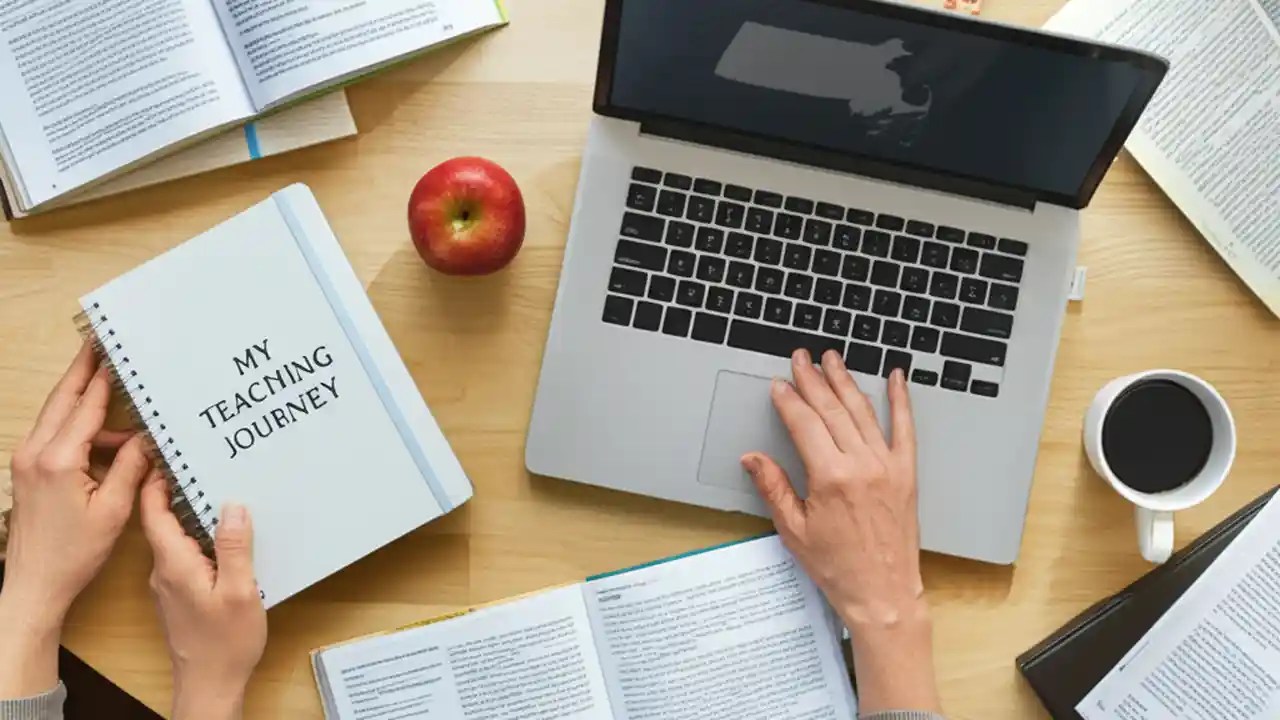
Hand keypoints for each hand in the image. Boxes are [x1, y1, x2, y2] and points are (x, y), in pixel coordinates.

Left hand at [0, 343, 149, 698]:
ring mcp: (26, 461)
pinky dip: (79, 427)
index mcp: (58, 459)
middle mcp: (35, 453)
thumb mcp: (113, 510)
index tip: (112, 348)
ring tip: (113, 386)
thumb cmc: (73, 554)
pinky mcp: (27, 472)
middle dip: (84, 369)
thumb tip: (150, 437)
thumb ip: (131, 467)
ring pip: (58, 415)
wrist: (33, 584)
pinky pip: (55, 436)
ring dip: (85, 400)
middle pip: (64, 398)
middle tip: (101, 342)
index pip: (85, 404)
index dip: (102, 374)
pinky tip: (107, 436)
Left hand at [141, 476, 265, 719]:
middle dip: (172, 486)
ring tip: (212, 487)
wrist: (209, 684)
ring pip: (170, 534)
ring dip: (185, 510)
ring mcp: (168, 582)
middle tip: (196, 459)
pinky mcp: (178, 592)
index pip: (152, 510)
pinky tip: (217, 530)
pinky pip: (181, 551)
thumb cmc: (225, 643)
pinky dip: (193, 532)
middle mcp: (163, 569)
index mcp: (173, 562)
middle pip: (158, 517)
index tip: (169, 451)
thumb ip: (234, 546)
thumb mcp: (240, 591)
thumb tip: (232, 505)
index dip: (157, 479)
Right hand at [742, 349, 940, 714]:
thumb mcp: (793, 530)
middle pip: (832, 410)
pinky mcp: (906, 473)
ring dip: (845, 382)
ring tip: (833, 360)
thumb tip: (753, 458)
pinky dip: (901, 400)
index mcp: (830, 477)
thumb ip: (773, 487)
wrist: (882, 593)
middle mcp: (861, 465)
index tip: (779, 385)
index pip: (804, 423)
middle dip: (813, 380)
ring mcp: (887, 466)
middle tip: (801, 358)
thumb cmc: (838, 567)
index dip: (788, 400)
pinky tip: (897, 378)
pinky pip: (905, 428)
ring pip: (863, 412)